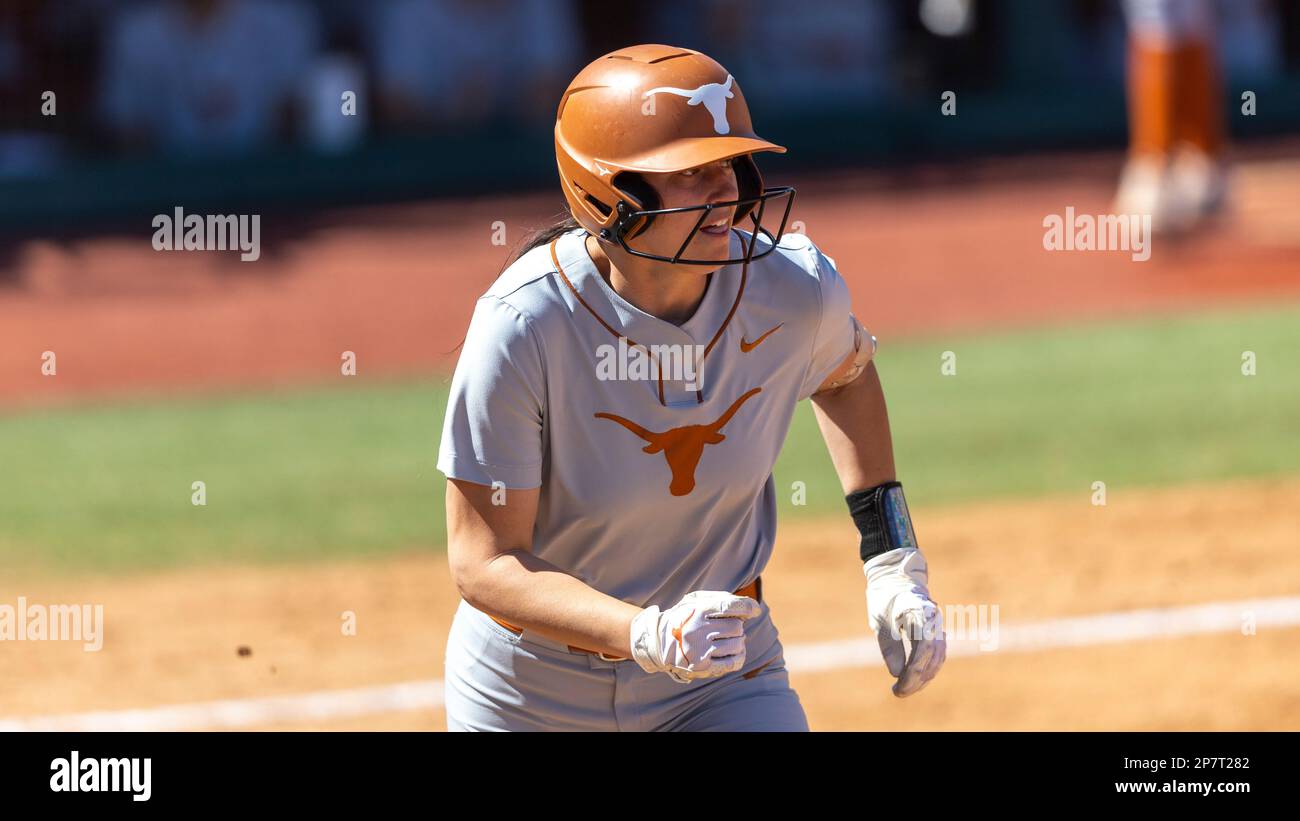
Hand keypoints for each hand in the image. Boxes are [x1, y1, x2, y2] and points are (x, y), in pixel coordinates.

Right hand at [629, 590, 761, 682]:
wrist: (659, 642)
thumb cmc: (685, 618)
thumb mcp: (697, 601)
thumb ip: (722, 599)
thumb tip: (751, 609)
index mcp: (698, 610)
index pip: (730, 606)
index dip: (747, 607)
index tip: (755, 610)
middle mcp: (698, 630)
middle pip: (736, 627)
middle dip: (737, 627)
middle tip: (728, 628)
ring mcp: (700, 650)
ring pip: (738, 645)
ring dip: (738, 642)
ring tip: (728, 640)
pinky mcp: (702, 667)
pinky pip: (733, 662)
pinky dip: (739, 656)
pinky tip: (734, 652)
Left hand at [864, 547, 945, 696]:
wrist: (896, 577)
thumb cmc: (884, 597)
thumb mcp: (880, 622)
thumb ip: (889, 647)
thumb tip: (897, 674)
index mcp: (917, 613)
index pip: (922, 648)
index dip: (913, 671)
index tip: (899, 685)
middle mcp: (932, 620)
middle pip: (932, 656)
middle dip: (917, 679)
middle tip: (899, 693)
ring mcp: (937, 624)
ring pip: (937, 657)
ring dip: (924, 677)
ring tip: (906, 689)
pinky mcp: (936, 630)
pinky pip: (937, 653)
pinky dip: (928, 668)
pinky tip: (916, 680)